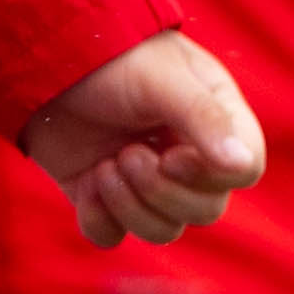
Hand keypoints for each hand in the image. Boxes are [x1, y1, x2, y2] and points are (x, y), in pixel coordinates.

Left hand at [24, 28, 265, 243]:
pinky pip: (113, 236)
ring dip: (130, 205)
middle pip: (205, 210)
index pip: (245, 170)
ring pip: (163, 230)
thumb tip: (241, 166)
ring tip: (106, 165)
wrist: (49, 58)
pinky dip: (99, 219)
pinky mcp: (106, 197)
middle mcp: (189, 154)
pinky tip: (88, 182)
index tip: (172, 155)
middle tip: (127, 154)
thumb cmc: (116, 58)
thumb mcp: (162, 80)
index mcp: (216, 119)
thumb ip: (205, 118)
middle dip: (160, 191)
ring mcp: (147, 181)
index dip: (211, 176)